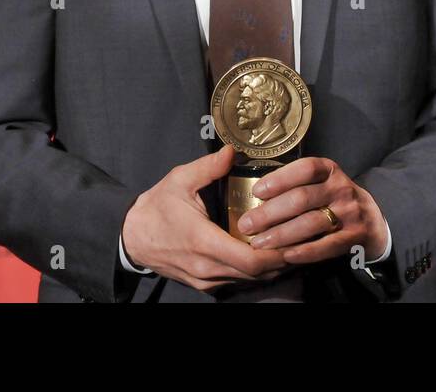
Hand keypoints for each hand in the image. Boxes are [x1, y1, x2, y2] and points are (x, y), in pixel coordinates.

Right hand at [121, 144, 290, 292]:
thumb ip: (209, 167)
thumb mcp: (180, 180)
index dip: (278, 253)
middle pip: (257, 274)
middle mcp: (207, 267)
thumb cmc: (157, 208)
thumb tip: (233, 151)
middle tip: (302, 240)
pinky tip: (268, 254)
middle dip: (282, 259)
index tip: (295, 238)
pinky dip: (256, 271)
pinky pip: (237, 281)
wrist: (133, 237)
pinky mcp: (205, 284)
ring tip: (292, 246)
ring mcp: (206, 280)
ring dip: (272, 267)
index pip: (250, 259)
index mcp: (203, 241)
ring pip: (249, 280)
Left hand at [238, 157, 388, 264]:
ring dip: (281, 234)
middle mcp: (341, 188)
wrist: (372, 220)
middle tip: (246, 224)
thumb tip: (255, 189)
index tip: (256, 191)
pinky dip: (304, 252)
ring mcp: (349, 213)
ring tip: (258, 242)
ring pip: (310, 223)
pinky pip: (325, 246)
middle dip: (270, 212)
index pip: (304, 168)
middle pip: (302, 199)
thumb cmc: (333, 197)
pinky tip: (285, 256)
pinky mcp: (353, 237)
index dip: (279, 179)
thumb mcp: (321, 180)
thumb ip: (295, 181)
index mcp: (329, 170)